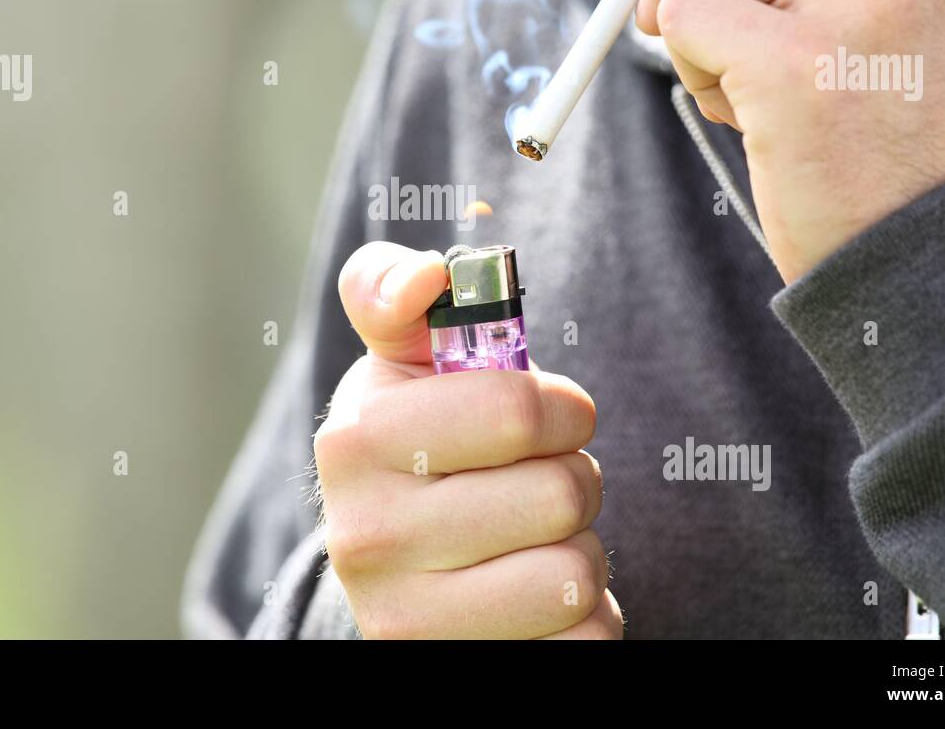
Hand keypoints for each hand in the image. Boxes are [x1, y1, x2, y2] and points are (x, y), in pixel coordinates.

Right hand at [314, 241, 621, 638]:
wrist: (389, 557)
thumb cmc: (416, 435)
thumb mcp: (396, 358)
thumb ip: (395, 292)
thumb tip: (428, 277)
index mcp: (357, 441)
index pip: (520, 411)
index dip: (560, 406)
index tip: (543, 414)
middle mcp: (367, 537)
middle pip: (561, 493)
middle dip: (572, 475)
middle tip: (533, 478)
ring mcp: (407, 620)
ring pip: (577, 574)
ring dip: (578, 546)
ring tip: (530, 534)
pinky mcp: (453, 668)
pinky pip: (588, 639)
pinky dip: (586, 615)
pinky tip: (533, 592)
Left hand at [609, 0, 944, 282]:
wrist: (918, 254)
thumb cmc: (875, 139)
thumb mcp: (875, 20)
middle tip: (648, 13)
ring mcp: (861, 0)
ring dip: (683, 16)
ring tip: (726, 82)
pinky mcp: (799, 64)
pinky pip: (685, 16)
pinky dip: (685, 63)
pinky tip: (735, 111)